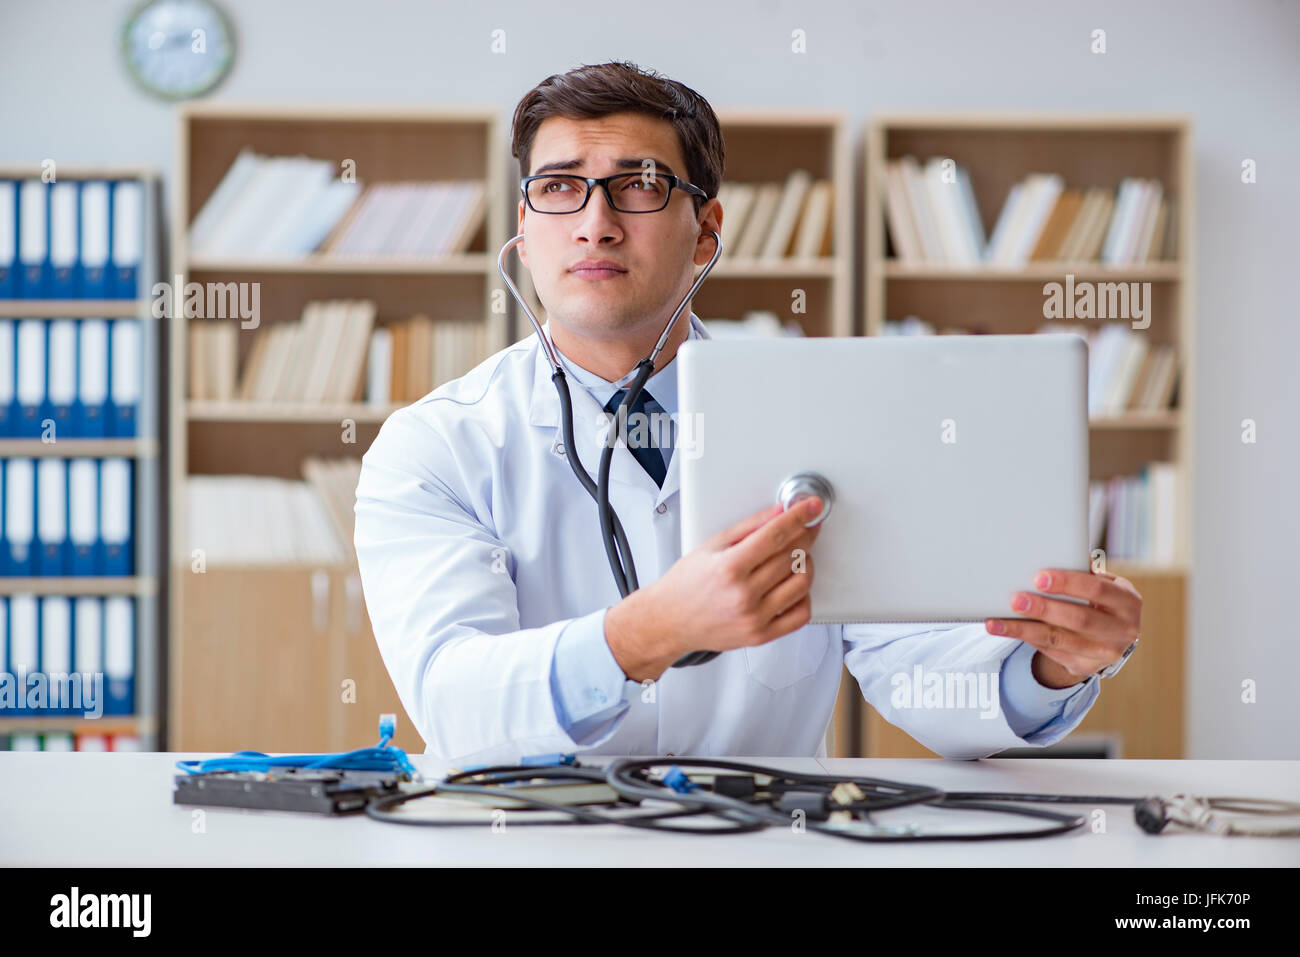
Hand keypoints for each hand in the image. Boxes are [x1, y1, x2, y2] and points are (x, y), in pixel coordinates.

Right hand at [605, 496, 823, 680]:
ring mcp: (754, 617)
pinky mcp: (760, 635)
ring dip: (806, 564)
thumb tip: (779, 512)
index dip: (799, 517)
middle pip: (792, 556)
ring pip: (802, 583)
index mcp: (729, 567)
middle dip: (804, 536)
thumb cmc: (686, 584)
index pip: (775, 535)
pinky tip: (792, 585)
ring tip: (795, 557)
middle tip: (803, 528)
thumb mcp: (711, 545)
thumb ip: (748, 527)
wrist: (670, 620)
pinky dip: (804, 596)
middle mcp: (743, 594)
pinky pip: (800, 615)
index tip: (812, 507)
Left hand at [985, 568, 1142, 688]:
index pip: (1097, 590)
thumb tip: (1049, 556)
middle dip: (1044, 609)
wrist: (1115, 638)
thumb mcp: (1105, 586)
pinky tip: (1006, 630)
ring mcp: (1105, 653)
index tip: (1039, 577)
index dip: (1068, 583)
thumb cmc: (1103, 601)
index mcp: (1127, 602)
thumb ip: (1084, 574)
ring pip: (1059, 640)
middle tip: (1015, 599)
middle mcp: (1122, 630)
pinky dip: (1027, 639)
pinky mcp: (1085, 667)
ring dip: (1024, 630)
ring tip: (995, 623)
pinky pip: (1051, 652)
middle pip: (1078, 619)